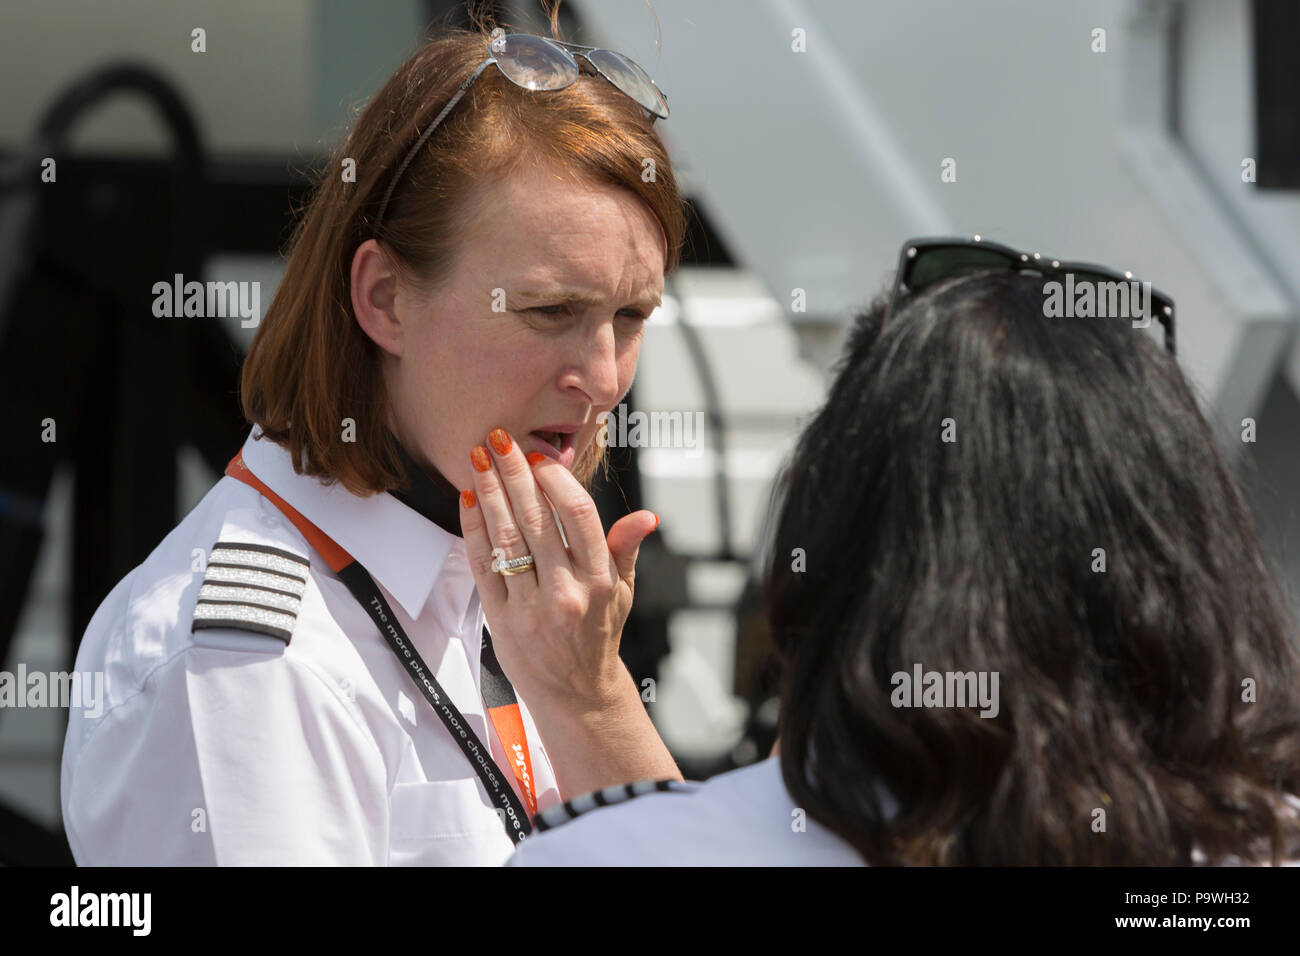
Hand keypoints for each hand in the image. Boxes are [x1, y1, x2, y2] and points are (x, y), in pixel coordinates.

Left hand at [458, 427, 657, 710]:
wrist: (576, 694)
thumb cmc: (599, 634)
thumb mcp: (623, 592)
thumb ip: (626, 549)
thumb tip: (647, 517)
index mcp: (600, 579)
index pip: (578, 515)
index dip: (555, 480)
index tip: (539, 457)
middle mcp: (567, 592)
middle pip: (535, 518)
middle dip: (513, 472)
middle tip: (498, 439)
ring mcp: (531, 607)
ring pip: (506, 537)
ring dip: (489, 492)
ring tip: (478, 458)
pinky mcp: (501, 620)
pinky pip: (484, 565)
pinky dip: (474, 528)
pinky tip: (469, 499)